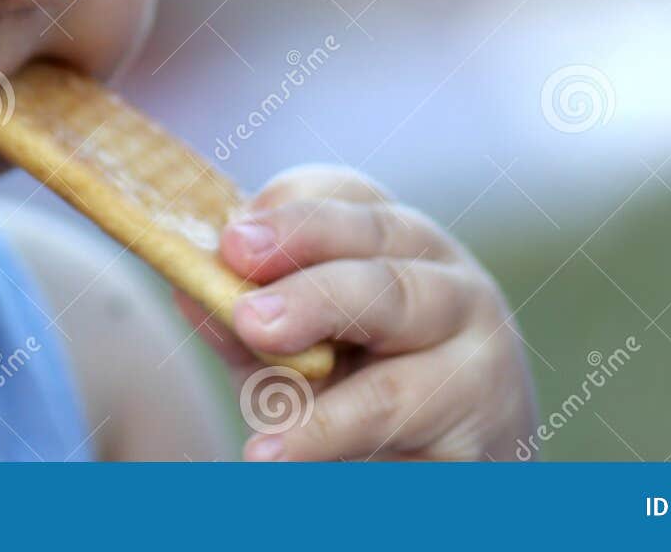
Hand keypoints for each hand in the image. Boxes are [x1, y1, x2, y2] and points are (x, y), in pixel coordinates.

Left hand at [176, 163, 538, 459]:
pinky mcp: (483, 438)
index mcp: (399, 242)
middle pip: (382, 270)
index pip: (351, 201)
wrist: (455, 469)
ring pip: (402, 367)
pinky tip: (282, 461)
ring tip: (265, 429)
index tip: (232, 240)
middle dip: (310, 290)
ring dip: (329, 400)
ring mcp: (479, 361)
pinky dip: (339, 450)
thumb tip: (187, 285)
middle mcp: (450, 285)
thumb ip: (246, 318)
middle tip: (247, 316)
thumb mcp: (294, 347)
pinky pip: (407, 442)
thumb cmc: (363, 389)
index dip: (292, 216)